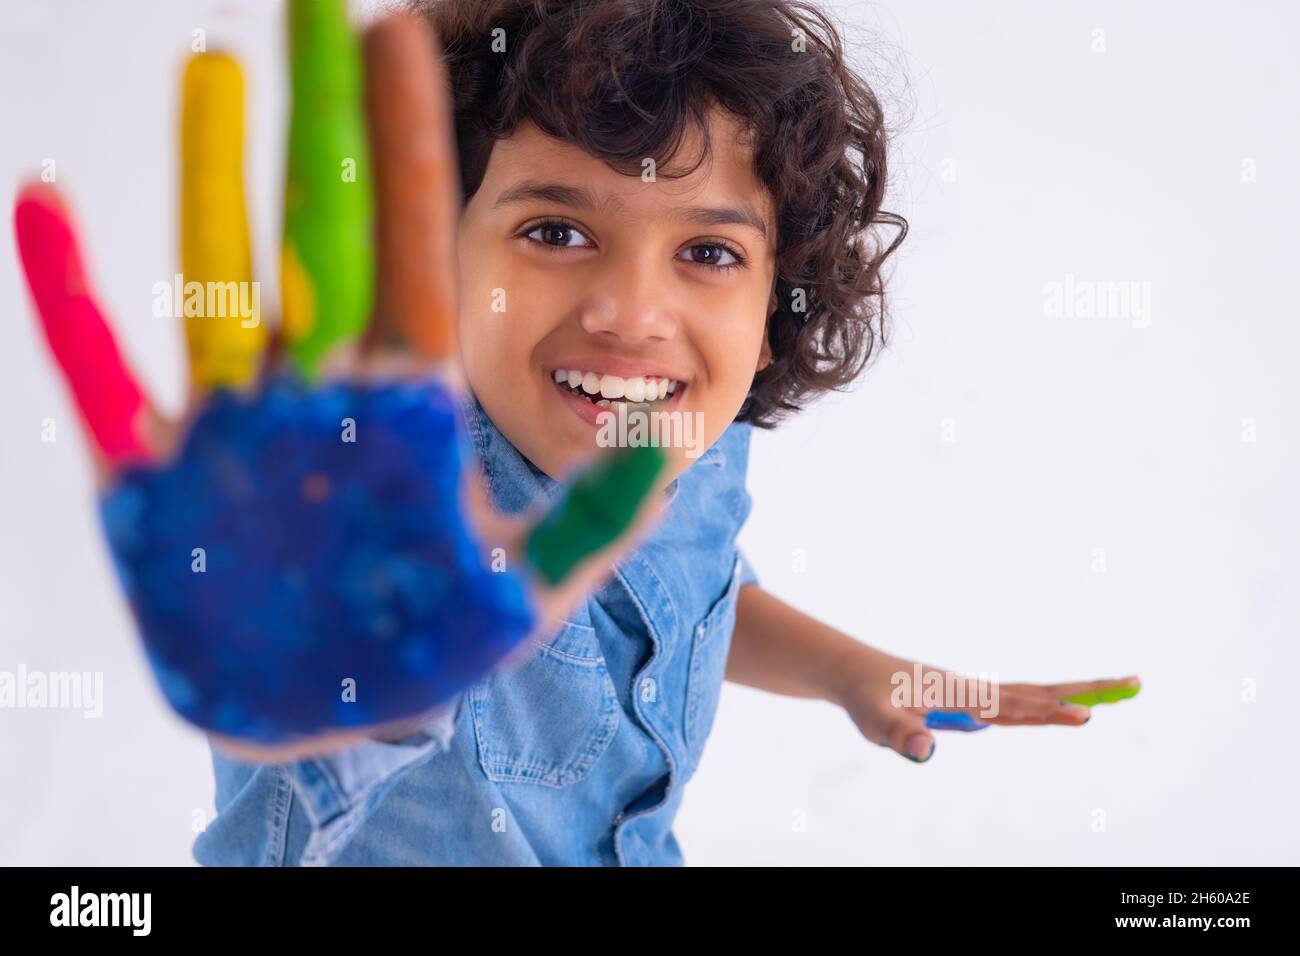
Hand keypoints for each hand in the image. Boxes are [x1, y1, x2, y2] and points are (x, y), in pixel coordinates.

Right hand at [12, 4, 667, 762]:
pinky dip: (70, 299)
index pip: (410, 245)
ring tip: (211, 73)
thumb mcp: (524, 593)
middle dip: (317, 120)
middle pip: (317, 229)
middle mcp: (321, 389)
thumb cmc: (426, 652)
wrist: (329, 726)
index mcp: (408, 402)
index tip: (394, 35)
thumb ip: (593, 522)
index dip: (404, 142)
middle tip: (311, 3)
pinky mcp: (158, 478)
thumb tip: (668, 438)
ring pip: (216, 279)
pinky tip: (48, 211)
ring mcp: (236, 426)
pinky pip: (103, 372)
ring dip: (207, 181)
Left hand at [835, 648, 1140, 762]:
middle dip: (1087, 690)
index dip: (1047, 711)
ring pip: (1033, 693)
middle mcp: (976, 690)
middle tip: (1135, 682)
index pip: (1013, 705)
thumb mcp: (875, 720)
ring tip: (1120, 690)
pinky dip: (1046, 702)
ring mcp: (976, 693)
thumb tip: (929, 750)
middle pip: (1039, 690)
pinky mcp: (971, 700)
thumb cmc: (864, 697)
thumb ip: (900, 735)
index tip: (1086, 715)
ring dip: (1075, 693)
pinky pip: (1017, 702)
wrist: (852, 671)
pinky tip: (1061, 707)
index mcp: (961, 694)